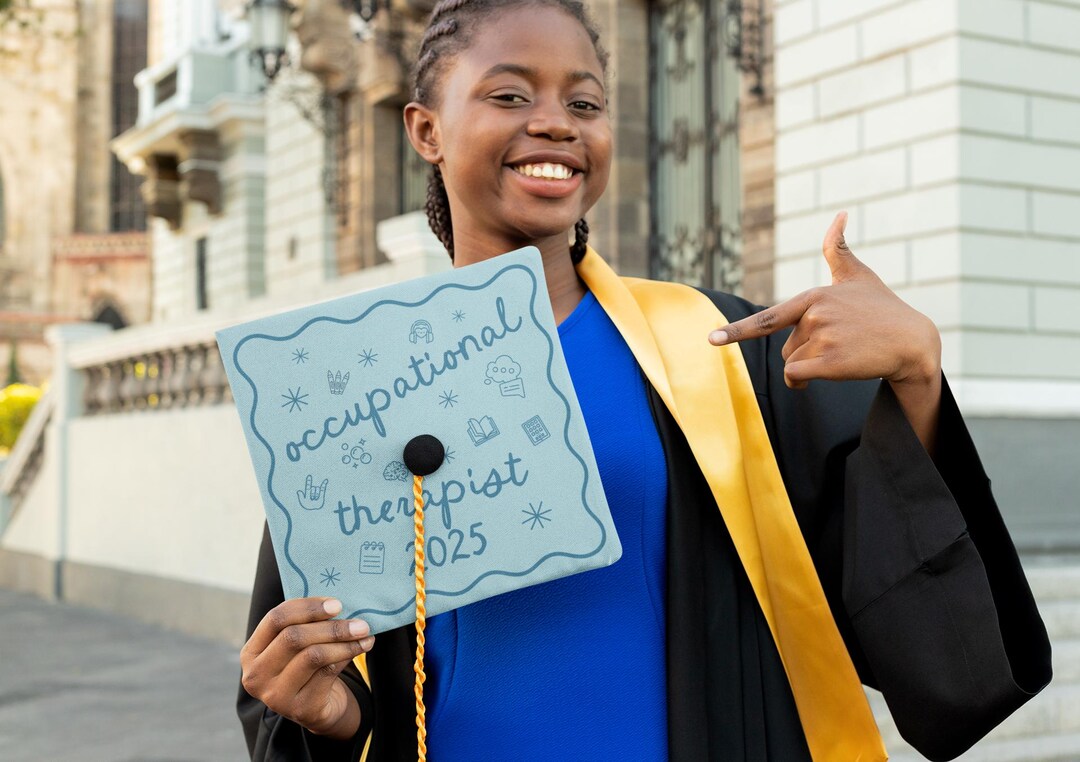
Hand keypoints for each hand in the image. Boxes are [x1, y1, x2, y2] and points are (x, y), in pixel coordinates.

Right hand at [240, 597, 373, 739]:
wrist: (316, 707)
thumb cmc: (304, 666)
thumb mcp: (296, 646)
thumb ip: (305, 624)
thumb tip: (337, 603)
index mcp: (251, 653)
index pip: (275, 619)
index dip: (307, 608)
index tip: (336, 604)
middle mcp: (256, 676)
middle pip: (294, 637)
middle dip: (330, 627)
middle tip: (359, 622)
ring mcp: (276, 696)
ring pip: (313, 656)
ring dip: (344, 641)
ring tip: (364, 634)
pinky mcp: (300, 708)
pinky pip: (328, 673)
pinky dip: (348, 656)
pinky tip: (362, 647)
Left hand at [297, 475, 329, 510]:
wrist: (314, 512)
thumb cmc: (307, 506)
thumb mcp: (303, 502)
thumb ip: (300, 496)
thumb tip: (298, 491)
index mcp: (307, 493)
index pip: (308, 486)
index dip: (309, 481)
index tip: (309, 476)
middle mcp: (312, 491)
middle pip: (313, 489)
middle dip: (312, 494)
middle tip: (311, 500)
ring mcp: (317, 492)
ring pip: (317, 490)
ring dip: (316, 495)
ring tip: (315, 500)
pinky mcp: (321, 494)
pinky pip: (323, 488)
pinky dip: (324, 484)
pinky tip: (326, 480)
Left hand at [709, 211, 940, 390]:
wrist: (913, 342)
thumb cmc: (882, 309)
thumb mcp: (859, 276)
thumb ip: (838, 250)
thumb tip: (839, 214)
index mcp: (813, 297)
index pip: (767, 318)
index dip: (736, 331)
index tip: (711, 340)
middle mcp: (814, 316)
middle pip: (784, 348)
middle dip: (804, 352)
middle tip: (838, 345)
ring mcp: (822, 339)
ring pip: (792, 364)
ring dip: (809, 368)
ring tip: (841, 356)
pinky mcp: (830, 362)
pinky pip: (799, 377)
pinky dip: (807, 380)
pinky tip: (834, 372)